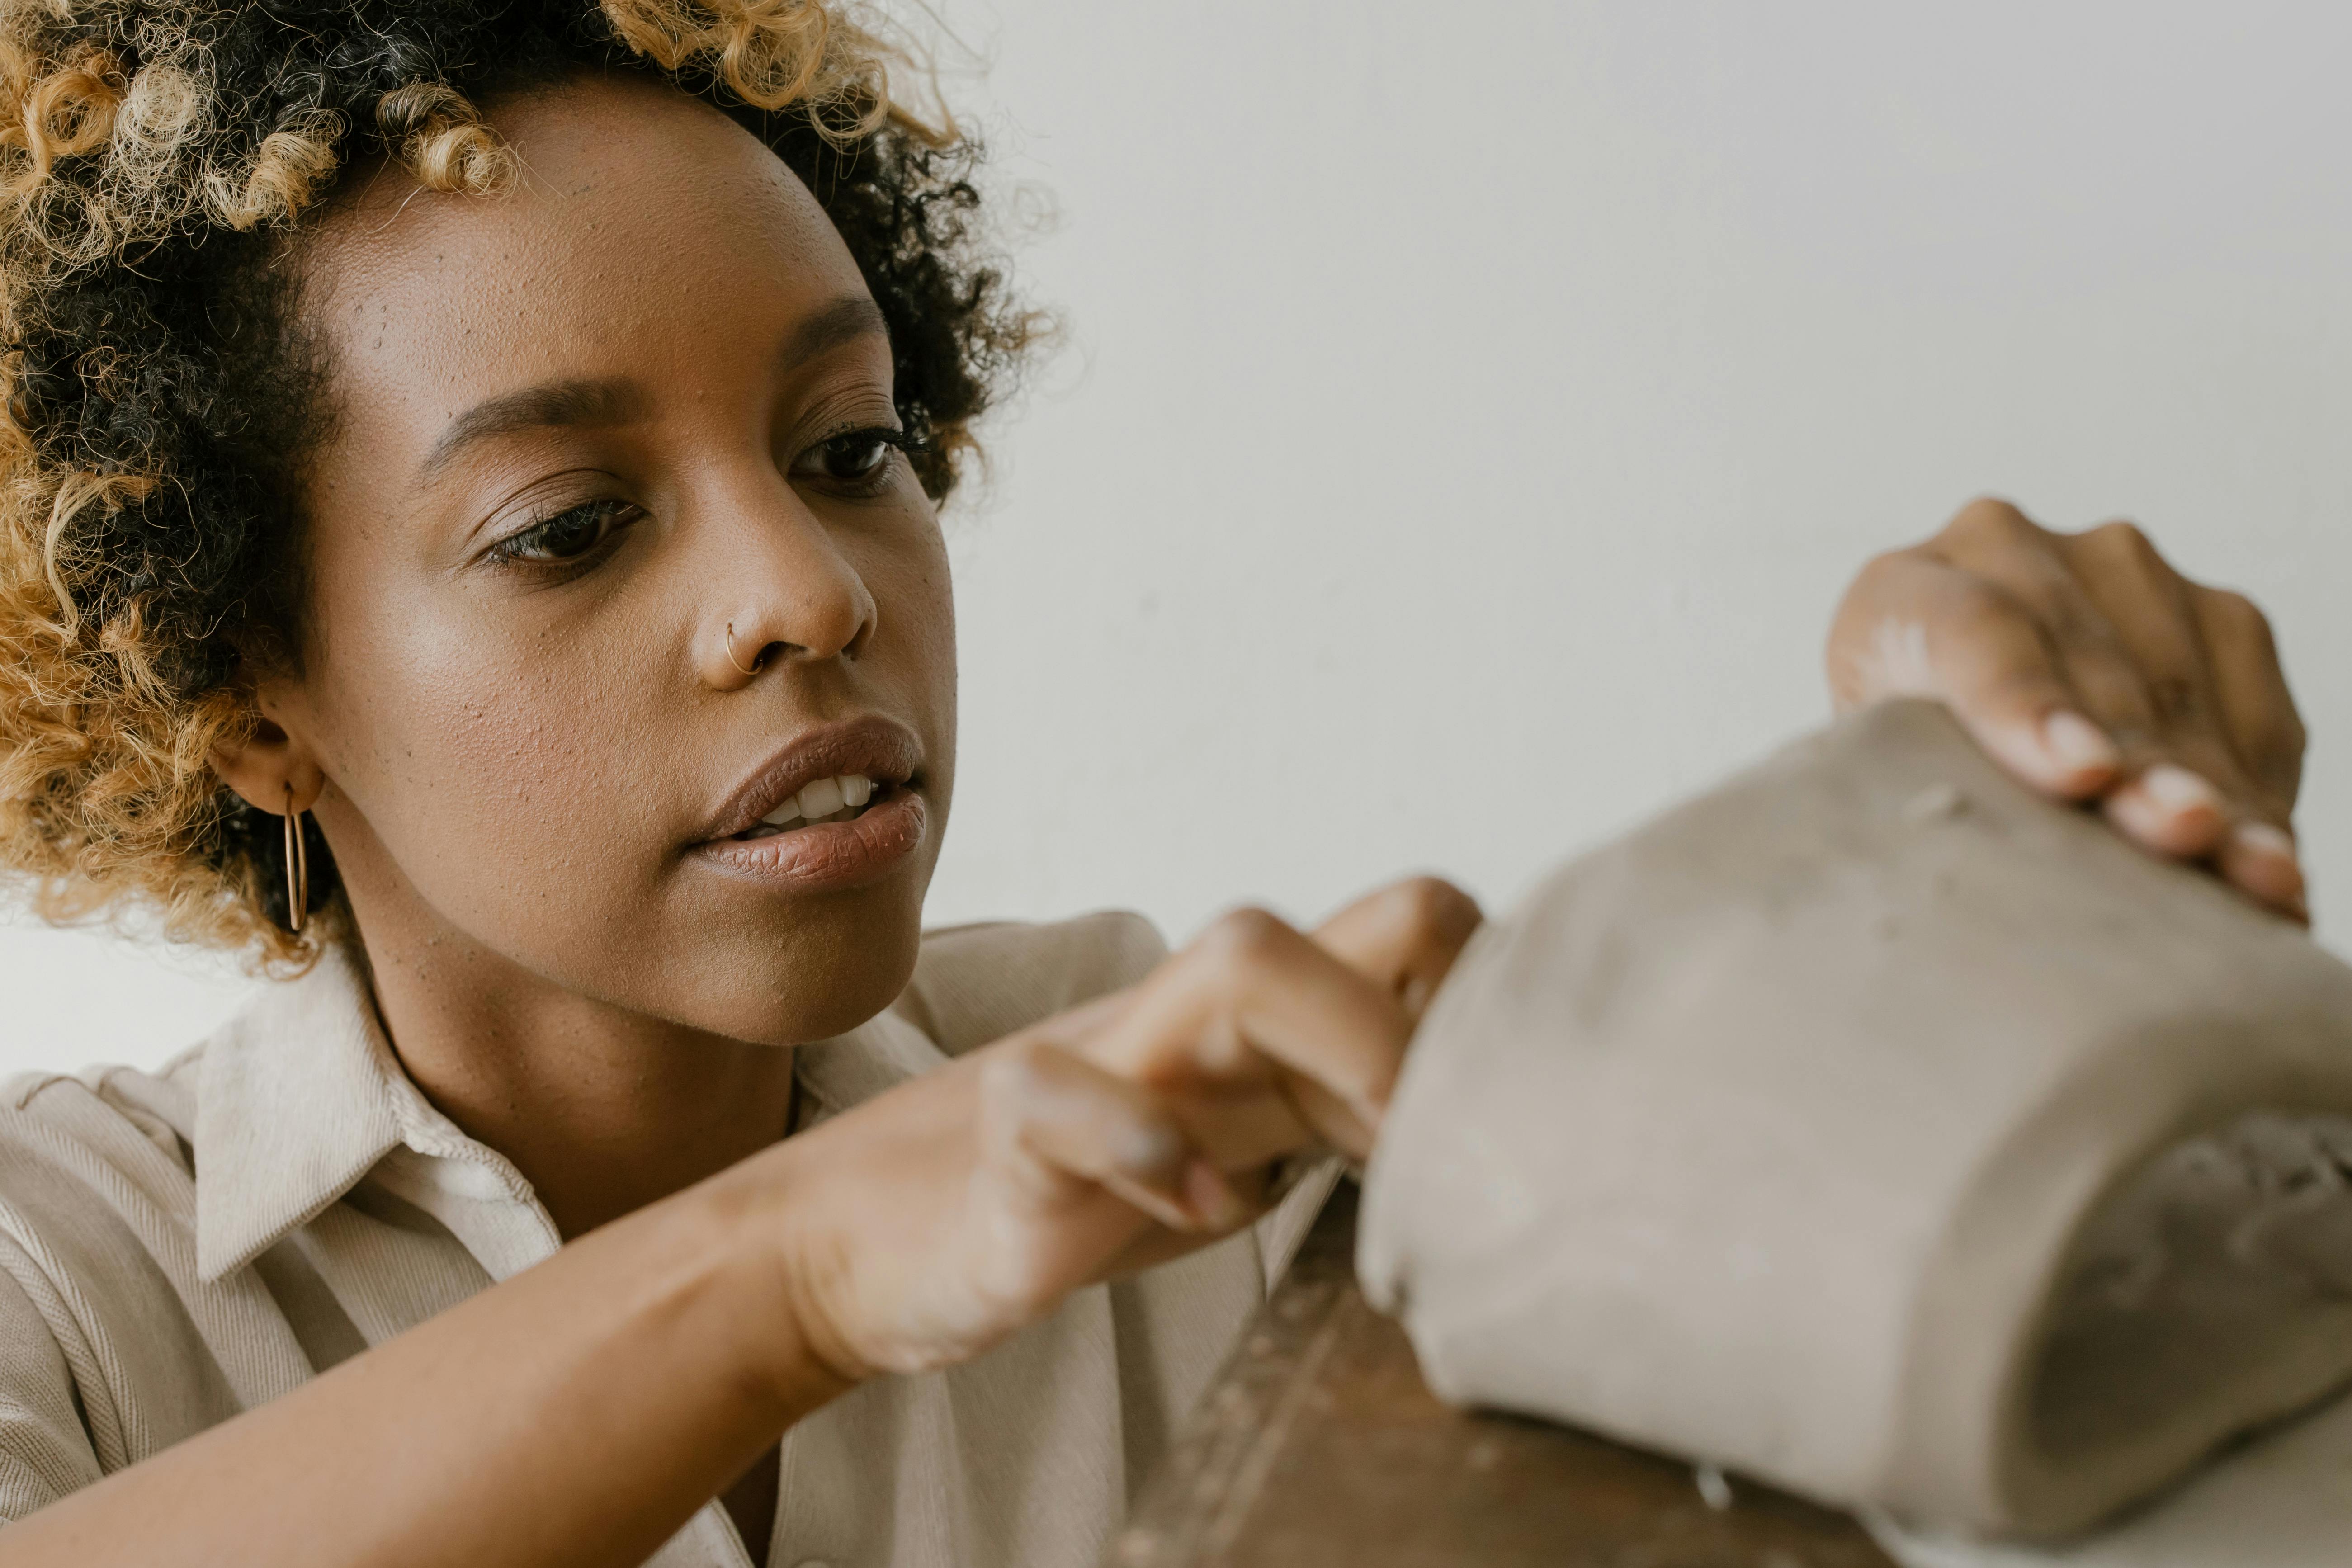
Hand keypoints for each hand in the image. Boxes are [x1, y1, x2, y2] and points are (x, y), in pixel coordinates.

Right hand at [765, 877, 1482, 1382]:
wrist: (895, 1230)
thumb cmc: (1092, 1186)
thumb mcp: (1245, 1148)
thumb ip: (1343, 1118)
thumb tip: (1495, 1141)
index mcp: (1277, 1023)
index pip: (1432, 932)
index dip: (1494, 1008)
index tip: (1504, 1128)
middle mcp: (1211, 1015)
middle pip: (1385, 917)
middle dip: (1454, 1025)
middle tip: (1456, 1162)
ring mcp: (1112, 1056)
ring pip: (1242, 960)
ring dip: (1343, 1054)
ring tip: (1363, 1164)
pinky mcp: (1014, 1129)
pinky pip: (1068, 1097)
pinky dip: (1143, 1149)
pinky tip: (1192, 1215)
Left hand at [1828, 498, 2306, 917]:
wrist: (1962, 742)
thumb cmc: (1908, 776)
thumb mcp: (1885, 785)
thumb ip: (1910, 797)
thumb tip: (2000, 865)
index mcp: (1901, 594)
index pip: (1970, 631)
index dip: (2025, 702)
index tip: (2080, 775)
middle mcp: (2012, 553)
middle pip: (2093, 666)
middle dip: (2145, 764)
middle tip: (2183, 835)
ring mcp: (2122, 573)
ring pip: (2182, 686)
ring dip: (2219, 786)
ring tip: (2251, 868)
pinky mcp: (2212, 615)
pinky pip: (2252, 705)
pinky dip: (2257, 789)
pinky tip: (2263, 855)